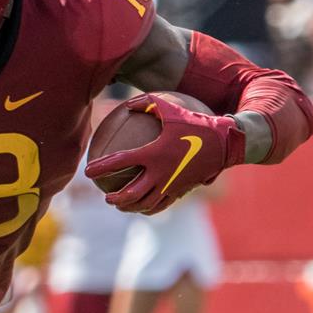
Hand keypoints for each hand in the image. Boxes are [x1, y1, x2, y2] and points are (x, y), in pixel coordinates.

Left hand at [88, 93, 244, 215]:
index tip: (88, 171)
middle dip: (115, 199)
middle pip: (131, 194)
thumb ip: (146, 104)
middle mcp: (160, 173)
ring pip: (145, 204)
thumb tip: (126, 105)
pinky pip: (161, 206)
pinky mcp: (181, 191)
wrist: (224, 143)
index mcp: (153, 153)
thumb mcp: (170, 108)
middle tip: (106, 197)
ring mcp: (171, 185)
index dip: (101, 167)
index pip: (120, 161)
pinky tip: (142, 207)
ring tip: (121, 205)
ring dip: (129, 207)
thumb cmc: (196, 123)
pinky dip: (148, 209)